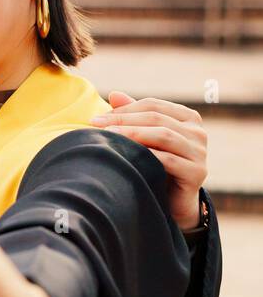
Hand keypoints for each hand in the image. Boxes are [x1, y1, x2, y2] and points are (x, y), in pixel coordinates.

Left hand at [90, 92, 206, 230]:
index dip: (122, 110)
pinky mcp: (197, 172)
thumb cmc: (155, 165)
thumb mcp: (144, 138)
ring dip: (131, 134)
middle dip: (122, 120)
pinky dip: (146, 155)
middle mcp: (198, 132)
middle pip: (156, 118)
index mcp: (187, 117)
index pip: (152, 105)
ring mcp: (200, 152)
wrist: (172, 202)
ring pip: (162, 135)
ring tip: (106, 137)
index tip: (95, 119)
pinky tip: (125, 156)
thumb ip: (132, 116)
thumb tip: (114, 94)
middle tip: (95, 125)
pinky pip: (168, 160)